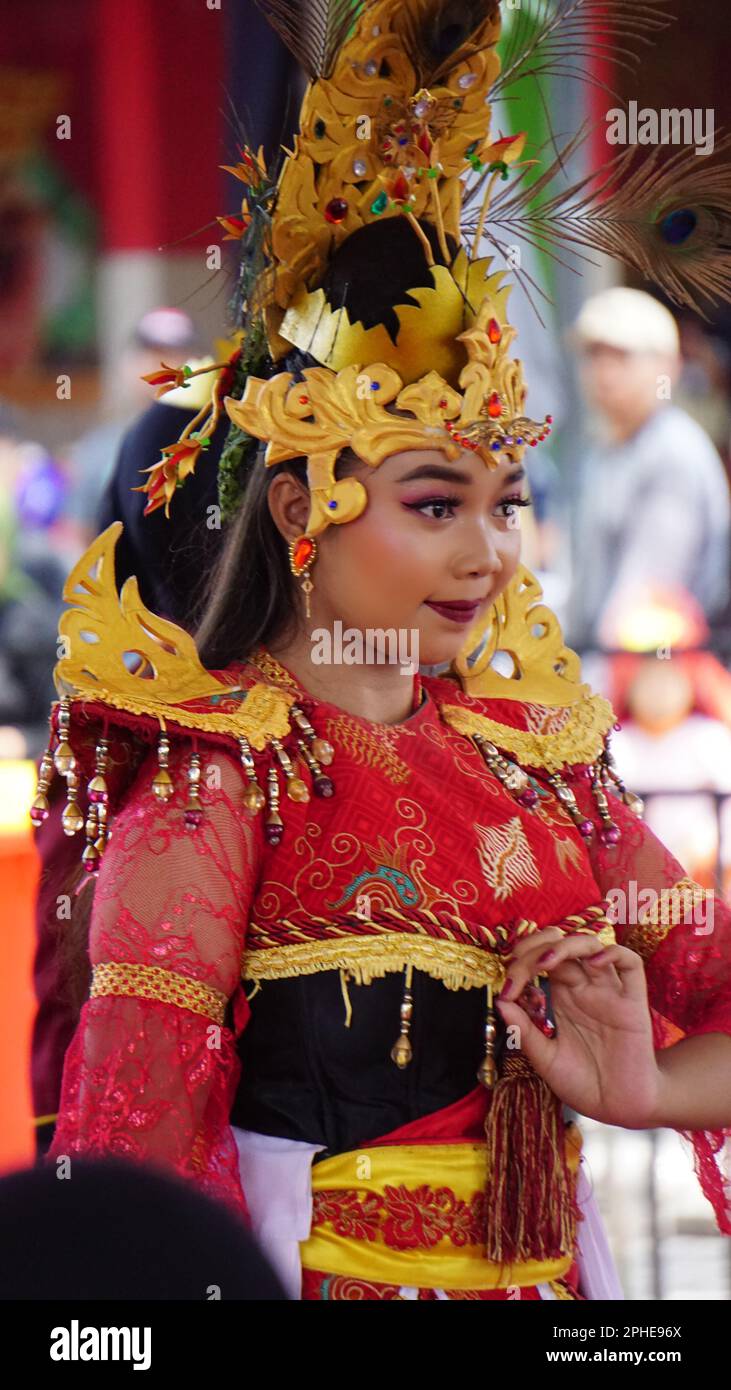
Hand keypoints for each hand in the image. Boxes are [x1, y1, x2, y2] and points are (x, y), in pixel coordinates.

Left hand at [496, 927, 660, 1128]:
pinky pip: (630, 964)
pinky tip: (594, 962)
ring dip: (566, 944)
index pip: (539, 962)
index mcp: (562, 997)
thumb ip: (525, 1032)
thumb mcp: (545, 1059)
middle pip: (560, 945)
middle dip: (536, 946)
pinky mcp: (633, 1002)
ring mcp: (609, 992)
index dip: (519, 966)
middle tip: (518, 964)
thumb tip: (500, 1002)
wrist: (618, 1109)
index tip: (505, 990)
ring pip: (591, 945)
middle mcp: (584, 988)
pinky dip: (613, 953)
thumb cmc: (583, 1084)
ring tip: (546, 961)